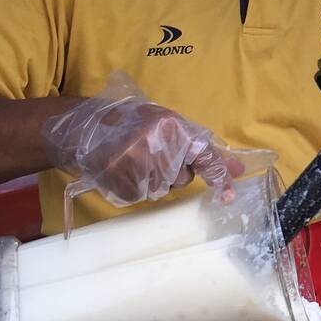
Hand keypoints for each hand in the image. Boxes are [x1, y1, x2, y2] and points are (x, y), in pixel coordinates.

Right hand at [43, 74, 241, 205]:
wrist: (84, 129)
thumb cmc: (132, 123)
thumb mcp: (168, 125)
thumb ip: (201, 148)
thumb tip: (237, 169)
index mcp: (171, 127)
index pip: (204, 156)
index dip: (218, 176)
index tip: (229, 196)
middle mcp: (155, 147)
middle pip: (182, 179)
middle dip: (173, 172)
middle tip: (151, 153)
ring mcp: (136, 168)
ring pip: (162, 189)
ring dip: (153, 180)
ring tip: (133, 159)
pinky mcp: (120, 185)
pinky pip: (140, 196)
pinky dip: (135, 187)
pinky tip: (123, 170)